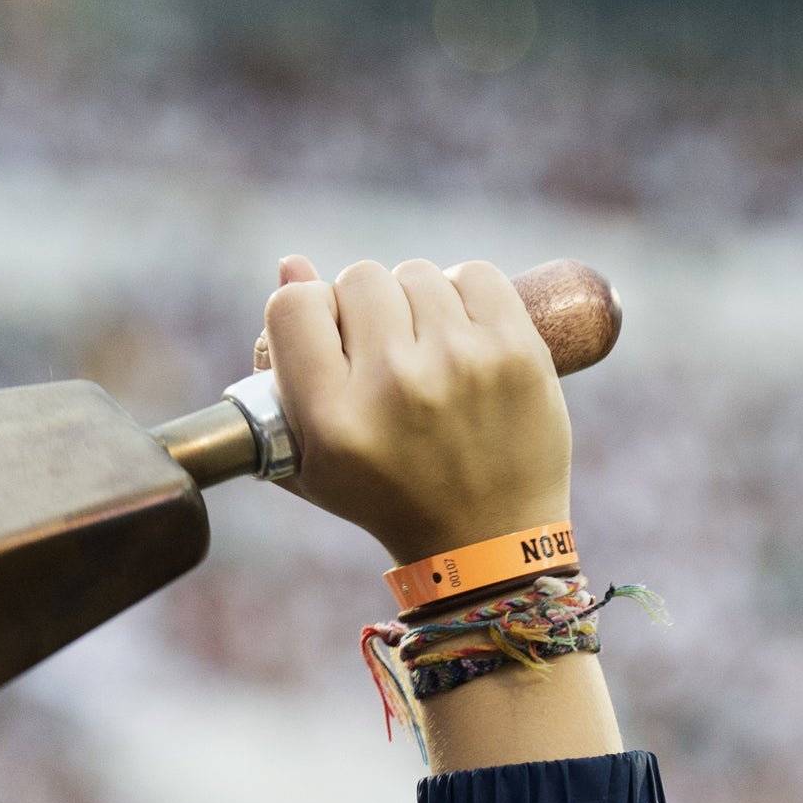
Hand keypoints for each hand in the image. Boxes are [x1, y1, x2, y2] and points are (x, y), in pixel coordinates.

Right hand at [261, 255, 571, 565]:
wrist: (486, 540)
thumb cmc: (384, 494)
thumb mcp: (311, 455)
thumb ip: (285, 364)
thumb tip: (292, 263)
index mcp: (332, 418)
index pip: (294, 304)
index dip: (307, 311)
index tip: (330, 338)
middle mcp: (395, 385)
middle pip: (359, 278)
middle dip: (366, 307)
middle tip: (384, 350)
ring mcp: (461, 363)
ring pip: (416, 273)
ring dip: (417, 302)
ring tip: (427, 351)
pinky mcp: (518, 350)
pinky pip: (475, 274)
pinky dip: (466, 295)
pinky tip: (463, 335)